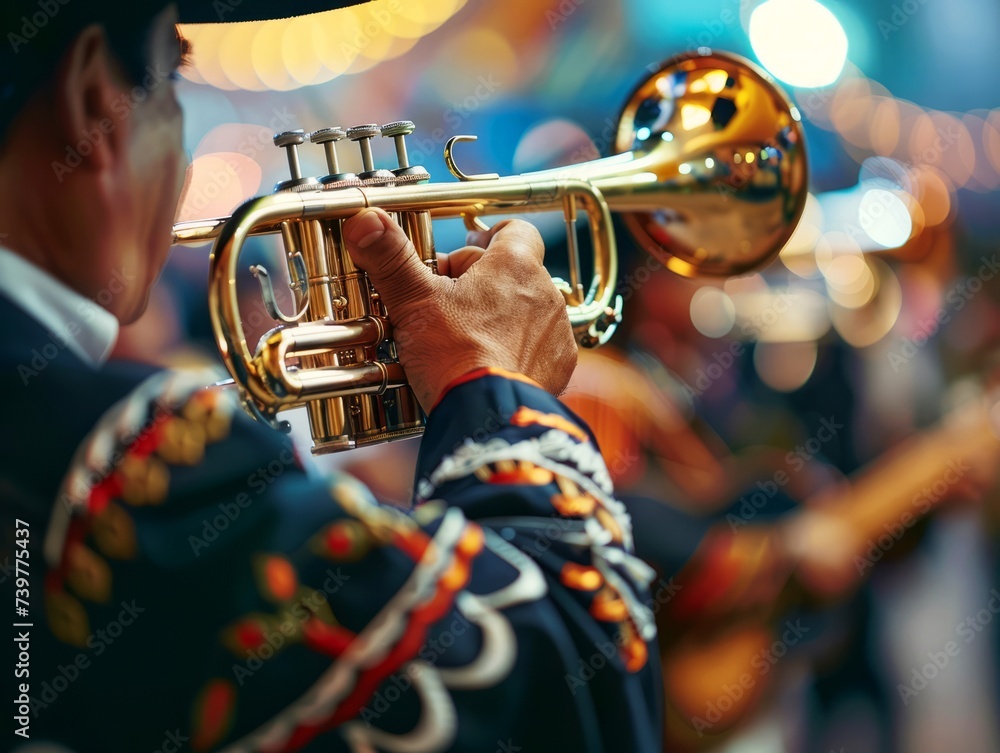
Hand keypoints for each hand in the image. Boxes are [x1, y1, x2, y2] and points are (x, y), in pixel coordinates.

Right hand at [342, 208, 576, 410]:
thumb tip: (364, 221)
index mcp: (515, 266)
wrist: (489, 415)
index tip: (465, 252)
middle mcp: (545, 293)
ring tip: (463, 339)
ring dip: (501, 317)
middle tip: (445, 303)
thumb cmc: (455, 354)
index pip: (516, 231)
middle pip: (514, 274)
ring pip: (527, 311)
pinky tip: (488, 365)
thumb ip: (392, 258)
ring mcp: (555, 333)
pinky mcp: (558, 368)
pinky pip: (537, 348)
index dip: (488, 238)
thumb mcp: (414, 301)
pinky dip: (516, 351)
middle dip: (481, 283)